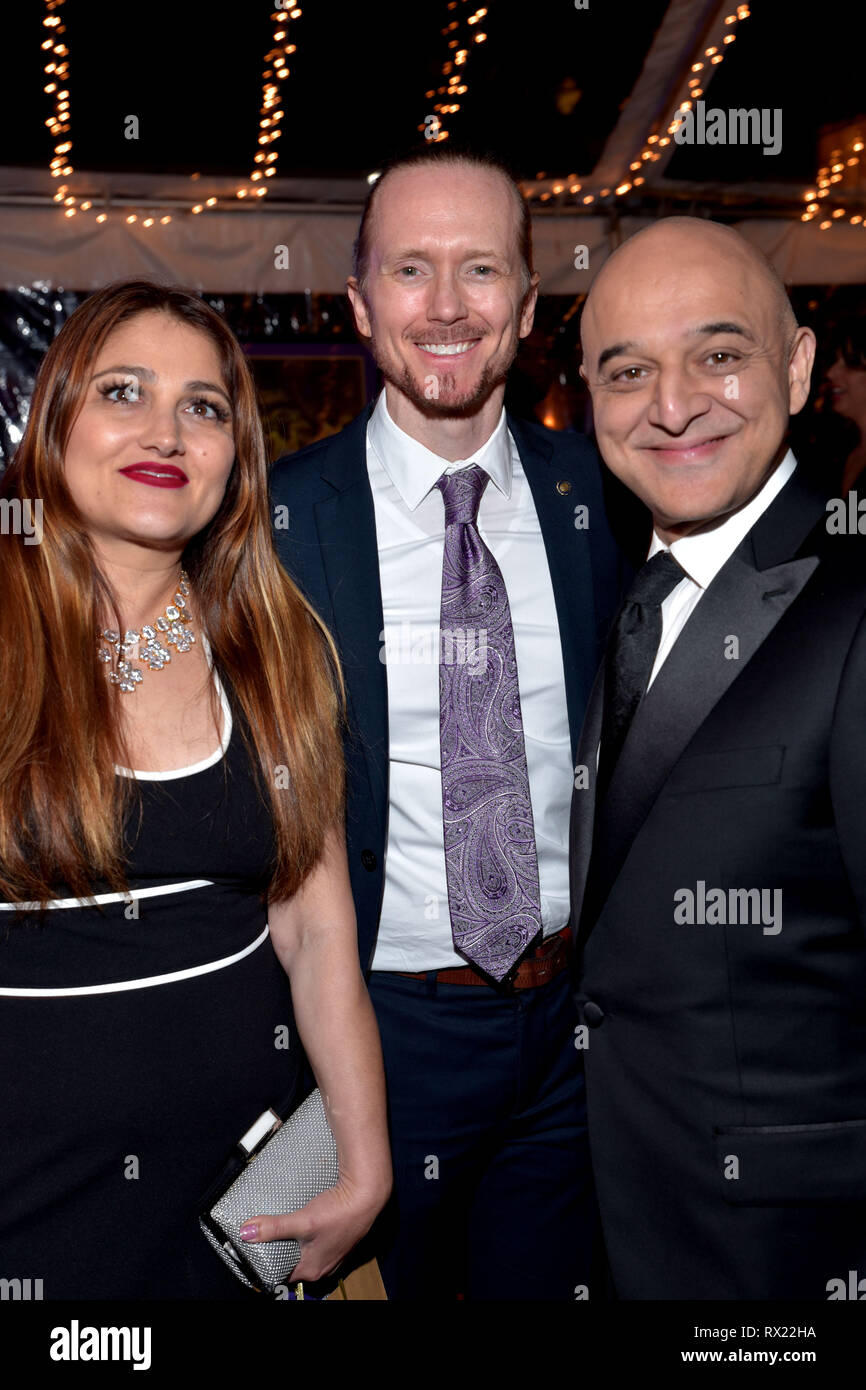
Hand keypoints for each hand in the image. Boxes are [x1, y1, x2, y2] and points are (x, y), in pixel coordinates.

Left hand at [238, 1173, 390, 1283]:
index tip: (254, 1250)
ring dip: (294, 1242)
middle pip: (292, 1263)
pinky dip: (307, 1234)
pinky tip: (303, 1220)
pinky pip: (316, 1242)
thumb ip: (274, 1227)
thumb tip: (246, 1232)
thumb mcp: (303, 1221)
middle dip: (279, 1251)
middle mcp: (323, 1266)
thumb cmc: (339, 1212)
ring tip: (281, 1226)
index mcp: (312, 1269)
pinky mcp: (338, 1237)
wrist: (367, 1195)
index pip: (281, 1274)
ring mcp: (332, 1252)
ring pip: (304, 1252)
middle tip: (264, 1235)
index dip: (267, 1263)